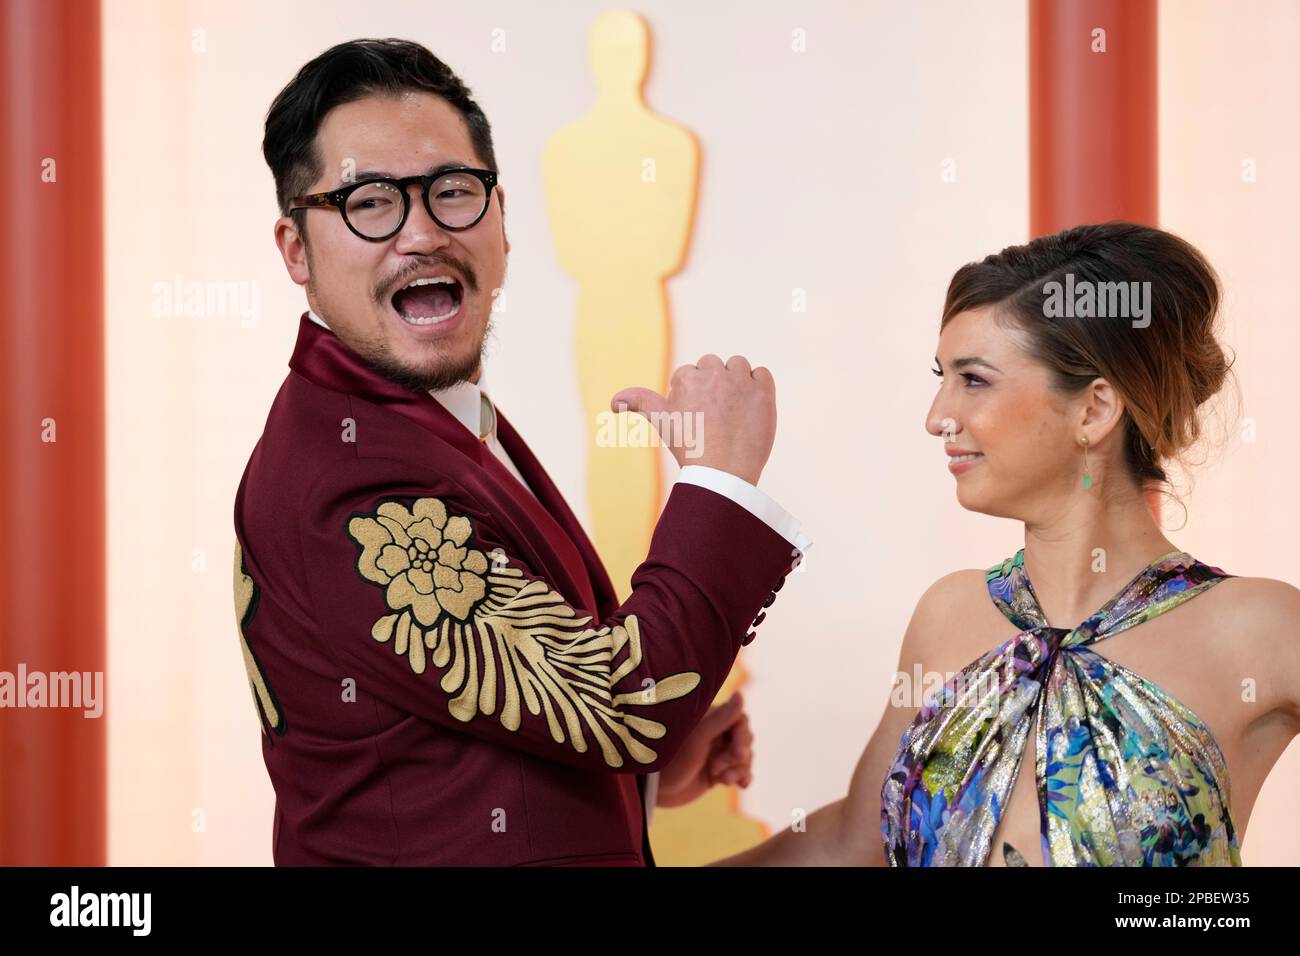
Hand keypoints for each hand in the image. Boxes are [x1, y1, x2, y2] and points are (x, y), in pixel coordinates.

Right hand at [610, 355, 776, 485]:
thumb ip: (640, 403)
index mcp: (686, 378)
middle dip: (713, 384)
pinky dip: (758, 385)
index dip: (692, 395)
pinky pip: (762, 373)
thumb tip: (614, 401)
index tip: (696, 416)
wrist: (724, 474)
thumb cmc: (690, 449)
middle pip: (713, 365)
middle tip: (714, 415)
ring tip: (733, 410)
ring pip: (738, 365)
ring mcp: (740, 381)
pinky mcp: (763, 390)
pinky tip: (750, 408)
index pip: (690, 373)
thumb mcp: (662, 422)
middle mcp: (713, 373)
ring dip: (736, 380)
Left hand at [655, 692, 753, 807]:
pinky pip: (741, 771)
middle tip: (717, 768)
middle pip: (745, 739)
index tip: (738, 753)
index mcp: (710, 719)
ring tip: (724, 779)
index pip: (740, 721)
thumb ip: (721, 718)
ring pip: (744, 757)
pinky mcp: (718, 771)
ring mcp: (718, 753)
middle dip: (738, 756)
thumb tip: (741, 694)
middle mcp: (716, 733)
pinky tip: (741, 785)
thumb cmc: (672, 759)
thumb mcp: (699, 738)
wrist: (657, 790)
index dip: (742, 737)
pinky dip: (743, 776)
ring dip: (739, 769)